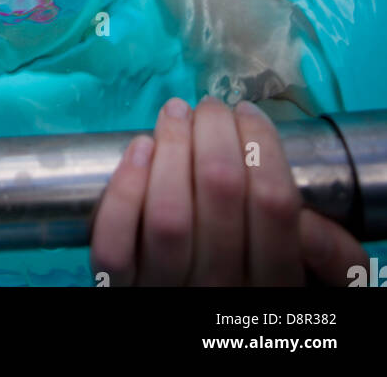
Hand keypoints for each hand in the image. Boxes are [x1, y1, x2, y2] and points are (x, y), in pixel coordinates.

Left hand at [90, 94, 369, 285]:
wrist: (208, 338)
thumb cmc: (260, 287)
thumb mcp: (315, 280)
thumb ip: (331, 254)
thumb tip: (308, 215)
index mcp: (275, 284)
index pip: (274, 203)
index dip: (261, 144)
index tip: (247, 113)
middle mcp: (222, 290)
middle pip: (219, 192)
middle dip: (214, 130)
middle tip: (210, 108)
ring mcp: (166, 290)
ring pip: (168, 214)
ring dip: (171, 146)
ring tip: (175, 113)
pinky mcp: (120, 288)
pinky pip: (115, 243)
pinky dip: (124, 188)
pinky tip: (139, 149)